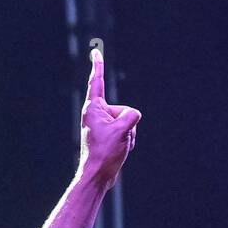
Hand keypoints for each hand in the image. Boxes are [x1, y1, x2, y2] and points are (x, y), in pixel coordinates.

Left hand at [77, 49, 141, 189]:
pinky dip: (127, 141)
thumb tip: (133, 116)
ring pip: (128, 122)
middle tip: (115, 140)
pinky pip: (127, 132)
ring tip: (116, 147)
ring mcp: (103, 125)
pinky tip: (119, 150)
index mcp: (93, 108)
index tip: (95, 51)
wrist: (98, 176)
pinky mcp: (108, 135)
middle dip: (128, 124)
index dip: (98, 65)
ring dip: (128, 135)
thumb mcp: (123, 131)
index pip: (96, 81)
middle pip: (124, 109)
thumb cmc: (104, 153)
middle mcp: (96, 114)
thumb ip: (132, 116)